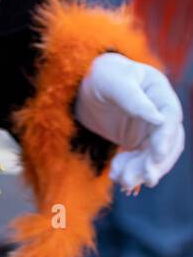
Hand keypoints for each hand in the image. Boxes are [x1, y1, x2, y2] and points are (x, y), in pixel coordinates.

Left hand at [74, 52, 183, 192]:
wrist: (87, 88)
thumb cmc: (101, 76)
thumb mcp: (111, 81)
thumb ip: (131, 97)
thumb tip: (158, 118)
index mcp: (159, 91)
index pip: (170, 116)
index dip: (166, 136)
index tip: (158, 154)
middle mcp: (161, 112)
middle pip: (168, 141)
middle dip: (156, 162)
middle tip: (144, 178)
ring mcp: (152, 130)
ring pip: (154, 156)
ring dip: (142, 171)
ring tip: (123, 180)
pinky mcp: (140, 143)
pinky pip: (141, 162)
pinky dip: (130, 171)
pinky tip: (116, 174)